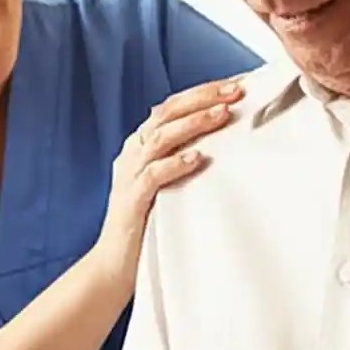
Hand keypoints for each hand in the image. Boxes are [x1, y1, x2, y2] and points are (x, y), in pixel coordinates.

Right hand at [92, 78, 244, 281]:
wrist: (113, 265)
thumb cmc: (147, 224)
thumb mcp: (166, 183)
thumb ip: (183, 158)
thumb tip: (226, 141)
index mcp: (141, 146)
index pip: (171, 106)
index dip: (202, 92)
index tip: (236, 83)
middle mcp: (133, 154)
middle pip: (166, 112)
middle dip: (202, 98)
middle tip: (236, 91)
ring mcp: (130, 175)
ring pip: (160, 137)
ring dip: (193, 124)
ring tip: (222, 115)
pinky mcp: (131, 200)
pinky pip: (152, 175)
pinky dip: (174, 164)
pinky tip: (197, 158)